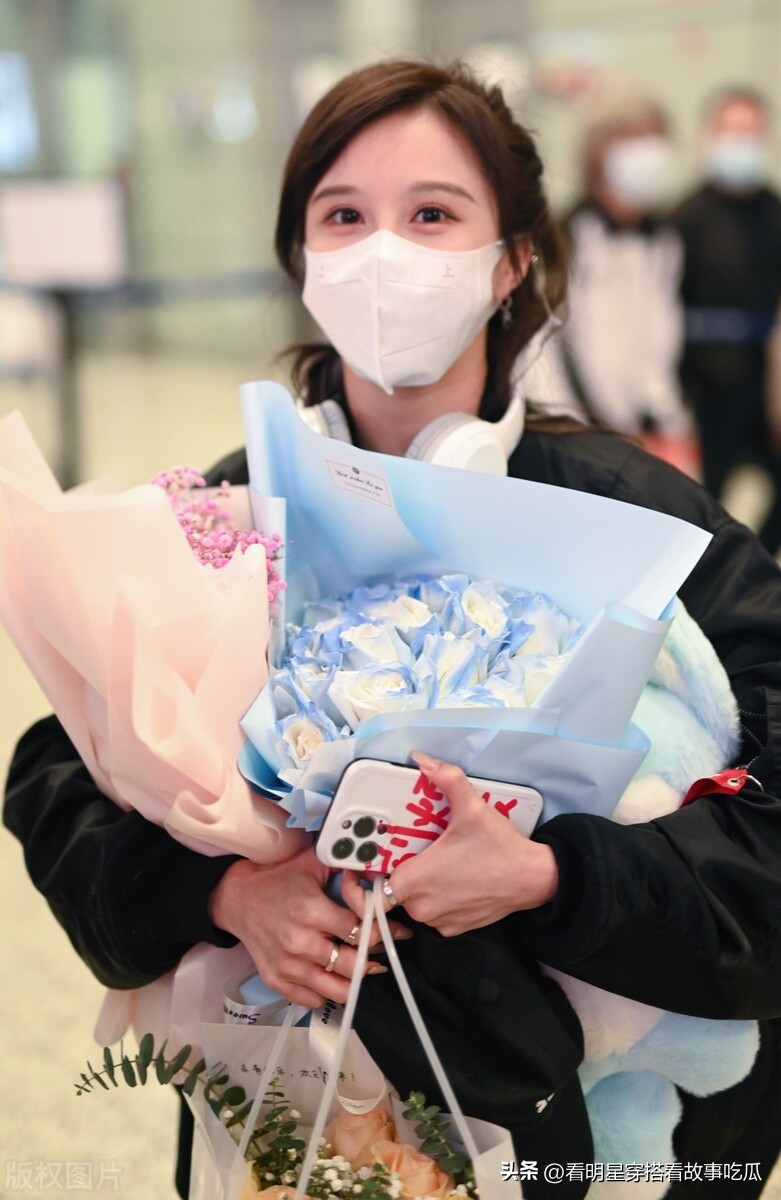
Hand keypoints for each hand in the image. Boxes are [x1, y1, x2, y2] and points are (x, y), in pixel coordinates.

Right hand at [209, 846, 410, 1007]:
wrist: (237, 898)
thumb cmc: (279, 879)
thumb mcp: (311, 863)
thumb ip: (344, 865)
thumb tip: (378, 869)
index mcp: (312, 910)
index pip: (359, 931)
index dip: (380, 931)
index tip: (395, 931)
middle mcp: (300, 942)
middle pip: (353, 965)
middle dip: (372, 959)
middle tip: (380, 953)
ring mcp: (287, 965)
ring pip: (336, 988)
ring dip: (354, 981)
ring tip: (363, 969)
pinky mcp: (276, 979)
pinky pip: (313, 999)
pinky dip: (327, 991)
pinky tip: (333, 977)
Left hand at [348, 752, 558, 937]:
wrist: (533, 878)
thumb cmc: (498, 846)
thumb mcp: (471, 807)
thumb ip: (446, 779)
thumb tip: (422, 758)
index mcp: (415, 880)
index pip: (372, 885)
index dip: (367, 872)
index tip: (369, 858)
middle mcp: (422, 907)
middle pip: (391, 891)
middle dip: (397, 871)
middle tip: (411, 850)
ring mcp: (439, 921)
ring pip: (413, 903)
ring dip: (417, 886)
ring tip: (434, 861)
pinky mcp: (455, 929)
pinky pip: (433, 913)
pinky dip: (437, 899)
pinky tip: (452, 878)